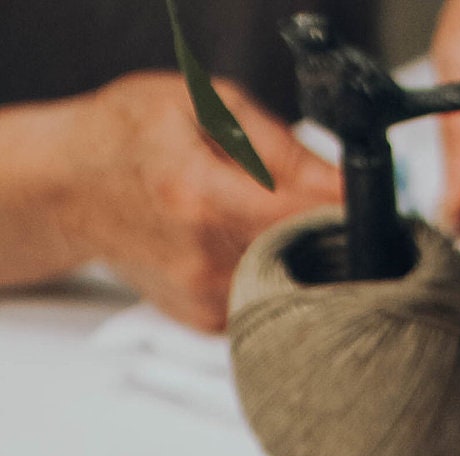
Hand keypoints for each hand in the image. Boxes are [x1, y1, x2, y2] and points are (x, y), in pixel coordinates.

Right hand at [51, 73, 339, 328]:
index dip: (345, 213)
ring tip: (273, 221)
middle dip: (327, 236)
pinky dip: (271, 274)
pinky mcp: (207, 321)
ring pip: (289, 286)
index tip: (362, 203)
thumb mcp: (203, 105)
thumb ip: (280, 146)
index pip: (303, 221)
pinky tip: (247, 246)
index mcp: (200, 197)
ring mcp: (204, 298)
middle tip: (322, 210)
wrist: (72, 185)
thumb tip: (342, 183)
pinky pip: (265, 300)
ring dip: (298, 256)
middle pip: (305, 261)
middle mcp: (203, 259)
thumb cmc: (127, 135)